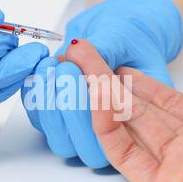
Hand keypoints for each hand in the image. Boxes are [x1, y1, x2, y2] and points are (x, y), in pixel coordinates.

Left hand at [23, 0, 181, 167]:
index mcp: (146, 120)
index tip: (90, 79)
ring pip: (62, 141)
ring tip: (52, 67)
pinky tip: (42, 69)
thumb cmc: (129, 36)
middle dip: (73, 111)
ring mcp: (85, 130)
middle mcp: (116, 133)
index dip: (103, 112)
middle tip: (68, 69)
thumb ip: (103, 48)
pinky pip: (42, 121)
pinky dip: (37, 96)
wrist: (111, 32)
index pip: (123, 135)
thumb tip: (76, 49)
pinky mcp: (60, 120)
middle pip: (89, 149)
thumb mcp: (124, 37)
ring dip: (50, 106)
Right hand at [64, 4, 182, 181]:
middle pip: (141, 114)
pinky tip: (95, 98)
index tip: (112, 62)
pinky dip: (107, 130)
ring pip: (129, 133)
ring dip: (102, 101)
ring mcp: (182, 170)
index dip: (138, 81)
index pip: (167, 101)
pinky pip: (128, 158)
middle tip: (82, 57)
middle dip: (109, 84)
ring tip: (79, 71)